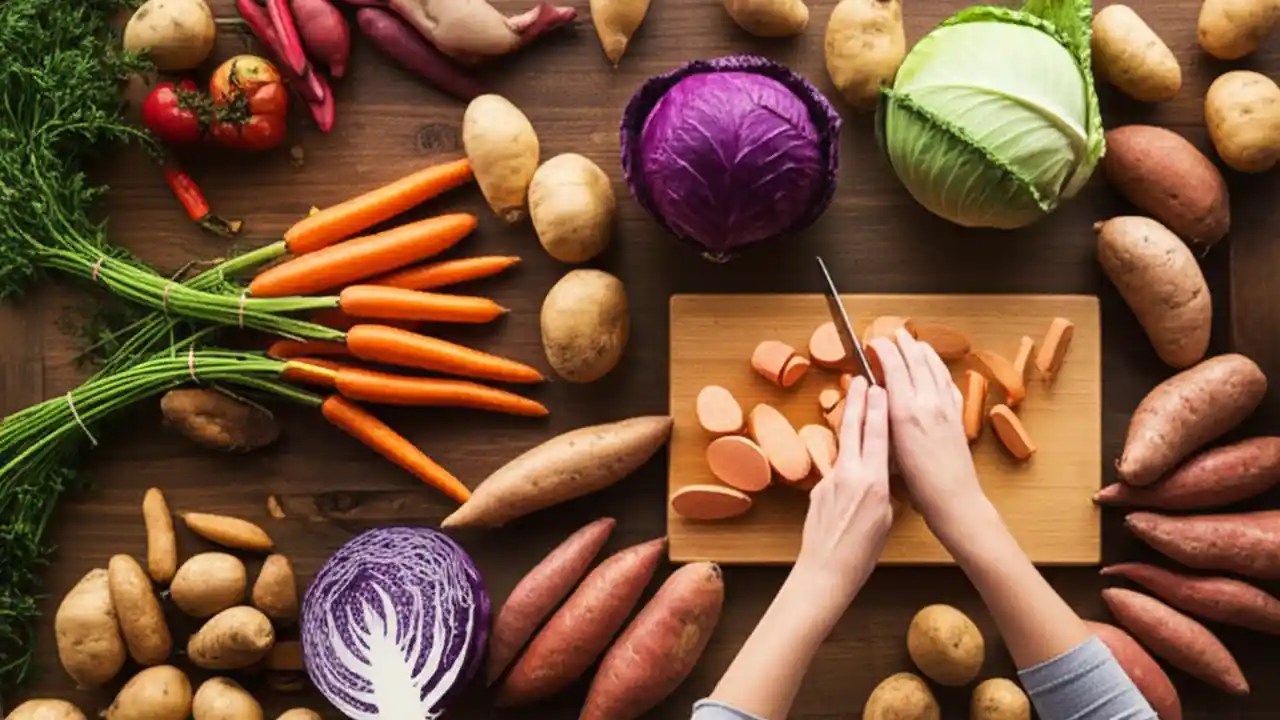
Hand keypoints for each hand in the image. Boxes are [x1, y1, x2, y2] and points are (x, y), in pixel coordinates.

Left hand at [794, 376, 893, 605]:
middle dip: (858, 401)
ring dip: (848, 421)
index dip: (879, 408)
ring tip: (852, 403)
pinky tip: (847, 453)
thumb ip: (883, 489)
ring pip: (842, 444)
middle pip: (854, 429)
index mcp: (874, 482)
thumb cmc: (862, 553)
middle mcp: (850, 475)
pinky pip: (834, 466)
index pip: (878, 436)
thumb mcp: (885, 519)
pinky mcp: (818, 490)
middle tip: (860, 378)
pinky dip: (842, 454)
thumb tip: (882, 473)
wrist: (826, 570)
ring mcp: (831, 481)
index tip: (879, 387)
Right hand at [868, 330, 984, 530]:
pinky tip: (938, 371)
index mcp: (906, 409)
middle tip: (894, 334)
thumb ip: (883, 416)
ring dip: (924, 351)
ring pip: (936, 368)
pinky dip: (940, 370)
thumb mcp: (888, 447)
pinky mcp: (958, 417)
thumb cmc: (916, 484)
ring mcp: (946, 407)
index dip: (883, 349)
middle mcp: (928, 402)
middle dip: (904, 343)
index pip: (893, 365)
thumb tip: (878, 393)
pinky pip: (949, 383)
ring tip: (916, 342)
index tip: (873, 341)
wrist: (952, 498)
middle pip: (916, 360)